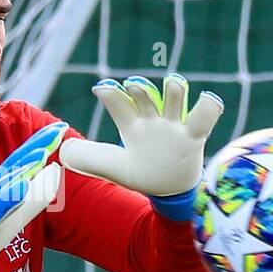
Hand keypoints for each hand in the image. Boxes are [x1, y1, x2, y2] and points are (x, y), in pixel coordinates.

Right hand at [0, 122, 66, 271]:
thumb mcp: (15, 208)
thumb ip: (34, 192)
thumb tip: (54, 170)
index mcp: (1, 182)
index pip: (23, 158)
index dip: (41, 142)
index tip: (61, 127)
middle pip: (16, 163)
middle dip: (37, 145)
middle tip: (58, 130)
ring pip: (6, 182)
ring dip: (24, 166)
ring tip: (42, 153)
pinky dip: (9, 197)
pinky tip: (23, 186)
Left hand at [60, 74, 222, 196]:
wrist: (170, 188)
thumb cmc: (141, 173)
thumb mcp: (115, 168)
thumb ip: (91, 158)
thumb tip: (64, 150)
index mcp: (132, 125)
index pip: (119, 104)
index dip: (110, 94)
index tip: (100, 88)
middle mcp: (152, 120)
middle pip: (147, 97)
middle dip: (141, 89)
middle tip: (134, 86)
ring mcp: (174, 125)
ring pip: (175, 100)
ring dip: (174, 90)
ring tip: (173, 83)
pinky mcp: (194, 135)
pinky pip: (204, 118)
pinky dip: (209, 107)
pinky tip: (208, 99)